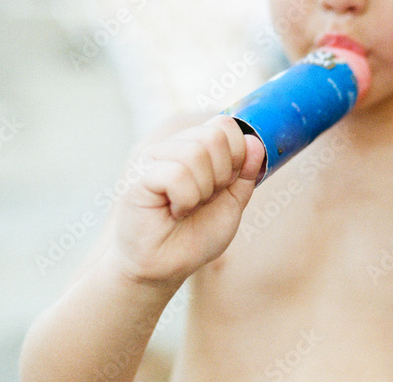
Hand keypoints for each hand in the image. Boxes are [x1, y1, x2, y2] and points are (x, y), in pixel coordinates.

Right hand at [110, 114, 264, 286]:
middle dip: (221, 175)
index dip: (237, 155)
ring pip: (195, 153)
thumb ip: (245, 173)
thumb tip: (255, 142)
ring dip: (202, 190)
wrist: (165, 268)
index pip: (225, 125)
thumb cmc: (194, 235)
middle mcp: (171, 147)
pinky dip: (185, 199)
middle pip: (214, 136)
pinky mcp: (137, 178)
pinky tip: (175, 212)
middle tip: (205, 199)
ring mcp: (151, 159)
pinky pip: (176, 174)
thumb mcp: (232, 202)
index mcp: (194, 147)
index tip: (225, 185)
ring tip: (188, 207)